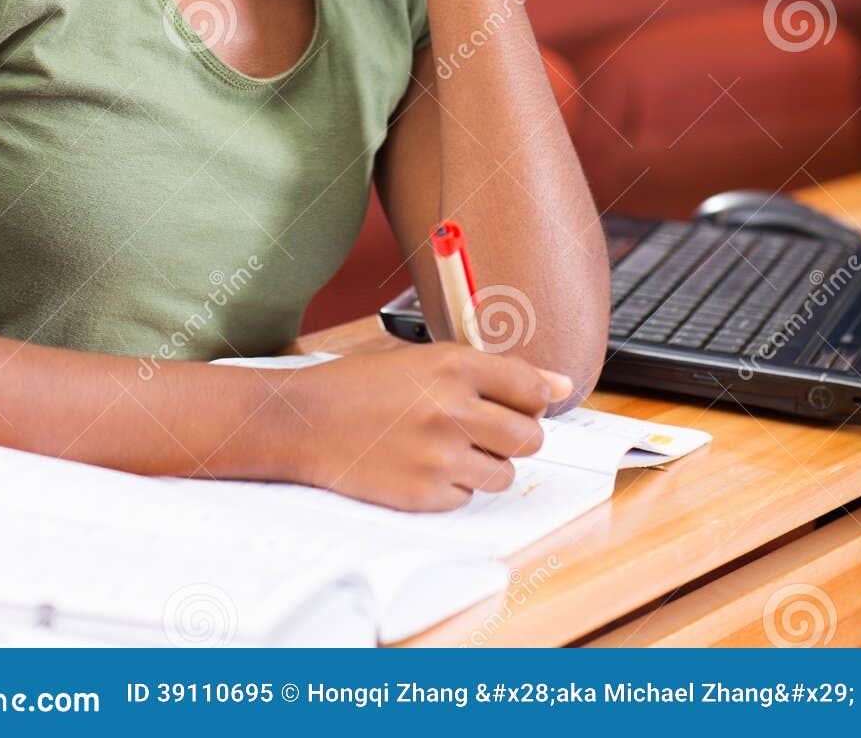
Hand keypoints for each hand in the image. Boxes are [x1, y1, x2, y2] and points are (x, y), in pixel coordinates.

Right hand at [275, 344, 571, 511]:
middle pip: (530, 436)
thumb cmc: (358, 386)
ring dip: (484, 464)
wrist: (302, 421)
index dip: (531, 399)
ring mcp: (441, 456)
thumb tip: (558, 385)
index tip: (522, 403)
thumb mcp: (420, 360)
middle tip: (481, 428)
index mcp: (454, 365)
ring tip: (444, 448)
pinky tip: (422, 467)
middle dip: (513, 435)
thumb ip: (490, 371)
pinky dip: (453, 488)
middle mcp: (453, 409)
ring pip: (505, 473)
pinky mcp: (427, 495)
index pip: (533, 388)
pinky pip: (469, 498)